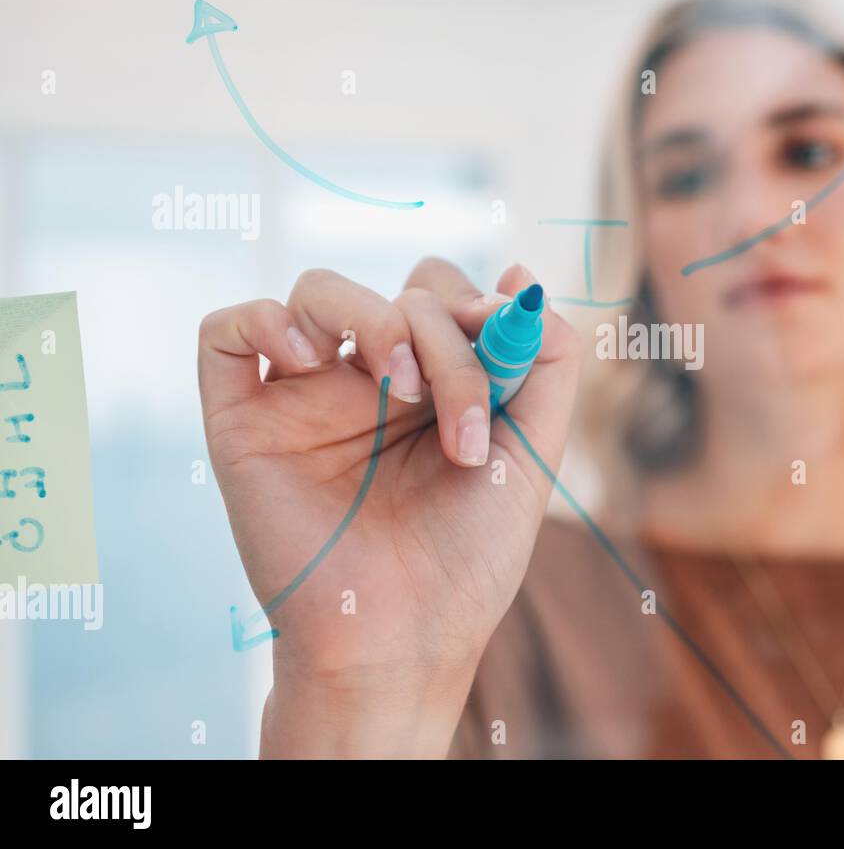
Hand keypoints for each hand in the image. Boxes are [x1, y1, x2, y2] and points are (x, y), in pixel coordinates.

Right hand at [198, 259, 580, 754]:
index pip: (447, 295)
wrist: (401, 638)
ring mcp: (304, 396)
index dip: (475, 304)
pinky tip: (312, 364)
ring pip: (320, 289)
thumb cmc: (466, 558)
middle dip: (443, 339)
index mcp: (434, 385)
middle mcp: (367, 382)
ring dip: (375, 322)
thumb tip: (523, 275)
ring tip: (397, 391)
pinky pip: (226, 329)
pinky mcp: (243, 420)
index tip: (500, 350)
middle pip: (401, 294)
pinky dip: (266, 320)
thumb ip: (546, 363)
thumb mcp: (533, 455)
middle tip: (459, 424)